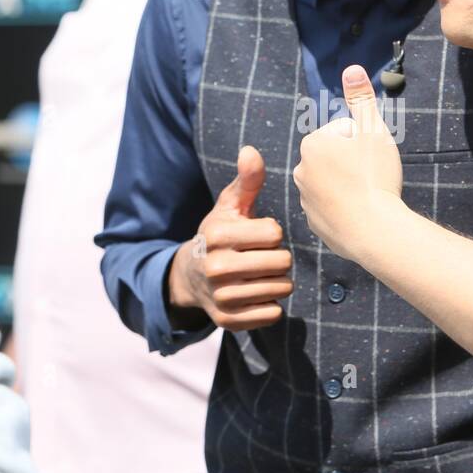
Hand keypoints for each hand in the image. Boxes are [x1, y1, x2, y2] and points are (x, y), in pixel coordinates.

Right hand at [167, 145, 292, 331]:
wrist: (190, 276)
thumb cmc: (219, 235)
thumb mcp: (229, 206)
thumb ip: (246, 180)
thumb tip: (250, 151)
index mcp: (217, 234)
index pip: (274, 232)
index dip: (271, 233)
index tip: (256, 235)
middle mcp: (215, 267)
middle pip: (282, 261)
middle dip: (278, 257)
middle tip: (260, 257)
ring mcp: (221, 297)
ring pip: (281, 288)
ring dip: (277, 281)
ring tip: (258, 274)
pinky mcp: (228, 321)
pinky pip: (273, 313)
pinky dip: (271, 304)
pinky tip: (254, 293)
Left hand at [293, 65, 402, 260]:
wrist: (374, 231)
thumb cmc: (374, 176)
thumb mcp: (373, 129)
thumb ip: (361, 98)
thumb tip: (352, 68)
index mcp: (312, 144)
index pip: (343, 134)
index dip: (363, 143)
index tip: (371, 158)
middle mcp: (301, 170)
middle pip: (336, 158)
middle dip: (354, 164)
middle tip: (372, 177)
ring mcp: (306, 199)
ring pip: (334, 183)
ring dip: (350, 186)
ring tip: (368, 196)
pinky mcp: (314, 223)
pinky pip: (333, 209)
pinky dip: (345, 209)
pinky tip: (361, 213)